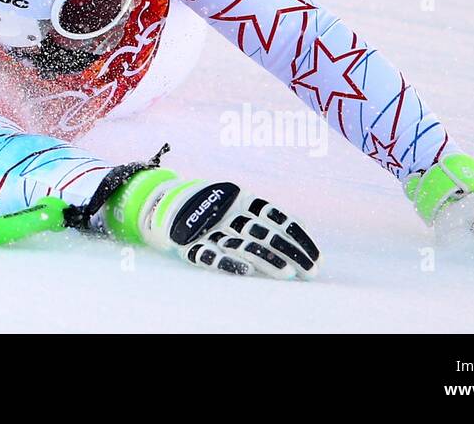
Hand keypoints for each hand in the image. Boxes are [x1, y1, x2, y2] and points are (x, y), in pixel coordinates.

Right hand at [104, 169, 320, 279]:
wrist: (158, 202)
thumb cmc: (207, 206)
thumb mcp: (236, 202)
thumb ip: (264, 214)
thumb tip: (300, 224)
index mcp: (240, 199)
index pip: (277, 218)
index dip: (298, 236)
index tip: (316, 257)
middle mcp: (227, 213)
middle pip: (264, 233)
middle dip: (291, 253)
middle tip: (310, 271)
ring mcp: (209, 229)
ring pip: (242, 244)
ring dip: (266, 259)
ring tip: (287, 274)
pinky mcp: (190, 245)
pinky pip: (209, 255)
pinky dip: (227, 262)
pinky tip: (244, 272)